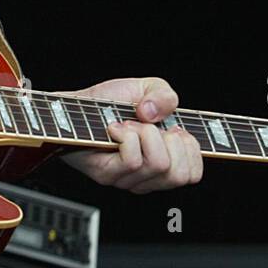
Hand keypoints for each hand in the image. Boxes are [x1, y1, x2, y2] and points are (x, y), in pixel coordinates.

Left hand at [57, 76, 202, 192]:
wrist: (74, 105)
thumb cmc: (109, 102)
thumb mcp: (146, 88)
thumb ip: (166, 96)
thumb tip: (157, 115)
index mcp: (163, 162)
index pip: (193, 175)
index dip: (190, 148)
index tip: (173, 129)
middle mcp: (146, 177)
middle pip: (179, 174)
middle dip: (169, 140)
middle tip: (148, 126)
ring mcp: (127, 179)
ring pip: (158, 164)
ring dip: (145, 133)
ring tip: (128, 124)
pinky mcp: (107, 175)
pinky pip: (133, 160)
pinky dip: (128, 136)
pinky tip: (115, 129)